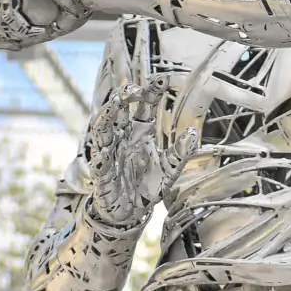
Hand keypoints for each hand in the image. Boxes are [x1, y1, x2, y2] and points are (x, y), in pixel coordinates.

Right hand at [86, 78, 196, 225]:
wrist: (131, 212)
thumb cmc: (148, 186)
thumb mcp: (170, 170)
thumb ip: (181, 152)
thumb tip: (193, 133)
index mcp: (140, 132)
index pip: (143, 106)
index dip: (150, 92)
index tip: (160, 79)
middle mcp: (123, 137)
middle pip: (119, 110)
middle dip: (124, 97)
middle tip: (134, 90)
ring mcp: (110, 153)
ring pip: (103, 129)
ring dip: (107, 115)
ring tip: (115, 105)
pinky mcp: (102, 174)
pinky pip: (98, 163)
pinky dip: (100, 158)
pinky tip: (104, 153)